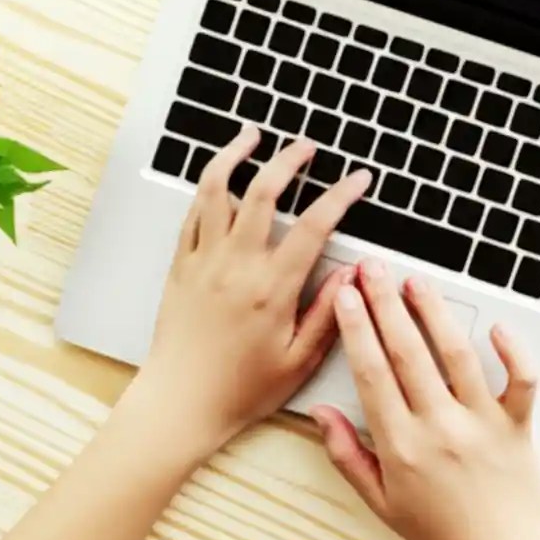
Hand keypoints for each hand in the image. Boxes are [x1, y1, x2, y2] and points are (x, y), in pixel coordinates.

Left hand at [133, 125, 370, 460]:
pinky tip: (219, 178)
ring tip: (251, 136)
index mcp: (271, 289)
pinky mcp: (181, 267)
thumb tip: (352, 275)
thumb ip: (328, 314)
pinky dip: (207, 187)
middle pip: (263, 192)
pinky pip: (192, 213)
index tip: (358, 180)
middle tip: (307, 145)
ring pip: (216, 189)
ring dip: (234, 155)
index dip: (340, 195)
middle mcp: (236, 266)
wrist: (181, 403)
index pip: (313, 226)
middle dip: (289, 159)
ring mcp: (204, 262)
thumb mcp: (298, 360)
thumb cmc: (240, 390)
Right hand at [310, 261, 539, 539]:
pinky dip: (513, 351)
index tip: (346, 295)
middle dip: (386, 304)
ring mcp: (482, 424)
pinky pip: (522, 381)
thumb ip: (347, 456)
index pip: (372, 373)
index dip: (356, 329)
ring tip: (417, 282)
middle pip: (408, 353)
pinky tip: (498, 326)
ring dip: (434, 313)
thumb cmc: (442, 534)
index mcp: (401, 446)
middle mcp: (440, 429)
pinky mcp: (518, 426)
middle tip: (374, 269)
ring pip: (456, 355)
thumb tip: (322, 414)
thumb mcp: (381, 503)